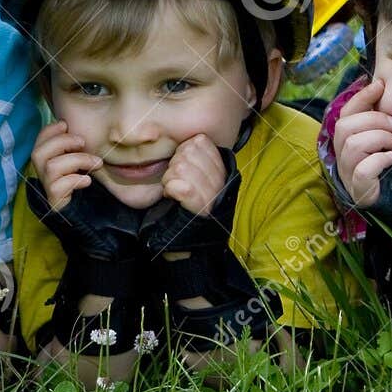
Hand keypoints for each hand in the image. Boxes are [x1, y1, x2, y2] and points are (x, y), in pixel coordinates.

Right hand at [30, 120, 101, 210]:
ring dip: (77, 160)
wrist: (88, 214)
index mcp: (47, 161)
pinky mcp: (54, 201)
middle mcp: (42, 174)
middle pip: (38, 153)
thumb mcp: (81, 160)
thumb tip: (77, 128)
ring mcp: (47, 188)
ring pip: (51, 167)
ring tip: (97, 163)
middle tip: (83, 142)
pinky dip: (75, 180)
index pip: (38, 142)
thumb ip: (75, 146)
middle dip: (62, 142)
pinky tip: (87, 181)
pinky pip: (58, 187)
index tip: (66, 124)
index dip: (49, 130)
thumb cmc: (85, 182)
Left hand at [141, 139, 239, 259]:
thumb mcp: (196, 181)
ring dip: (169, 178)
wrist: (187, 251)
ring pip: (182, 167)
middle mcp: (222, 183)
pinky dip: (172, 188)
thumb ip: (197, 160)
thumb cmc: (184, 213)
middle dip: (174, 163)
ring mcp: (213, 198)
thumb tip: (192, 140)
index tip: (181, 168)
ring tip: (172, 191)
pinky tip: (171, 195)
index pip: (201, 142)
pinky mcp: (201, 212)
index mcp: (222, 173)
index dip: (185, 150)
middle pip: (190, 151)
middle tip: (174, 181)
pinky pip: (184, 188)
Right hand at [332, 77, 391, 206]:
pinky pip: (364, 170)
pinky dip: (380, 160)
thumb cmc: (381, 164)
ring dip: (381, 139)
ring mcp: (346, 171)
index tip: (381, 85)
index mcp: (344, 137)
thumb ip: (376, 117)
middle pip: (345, 126)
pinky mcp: (357, 188)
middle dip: (375, 120)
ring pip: (354, 145)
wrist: (384, 199)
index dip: (362, 96)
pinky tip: (391, 159)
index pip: (346, 111)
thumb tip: (381, 85)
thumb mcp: (379, 136)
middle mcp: (340, 153)